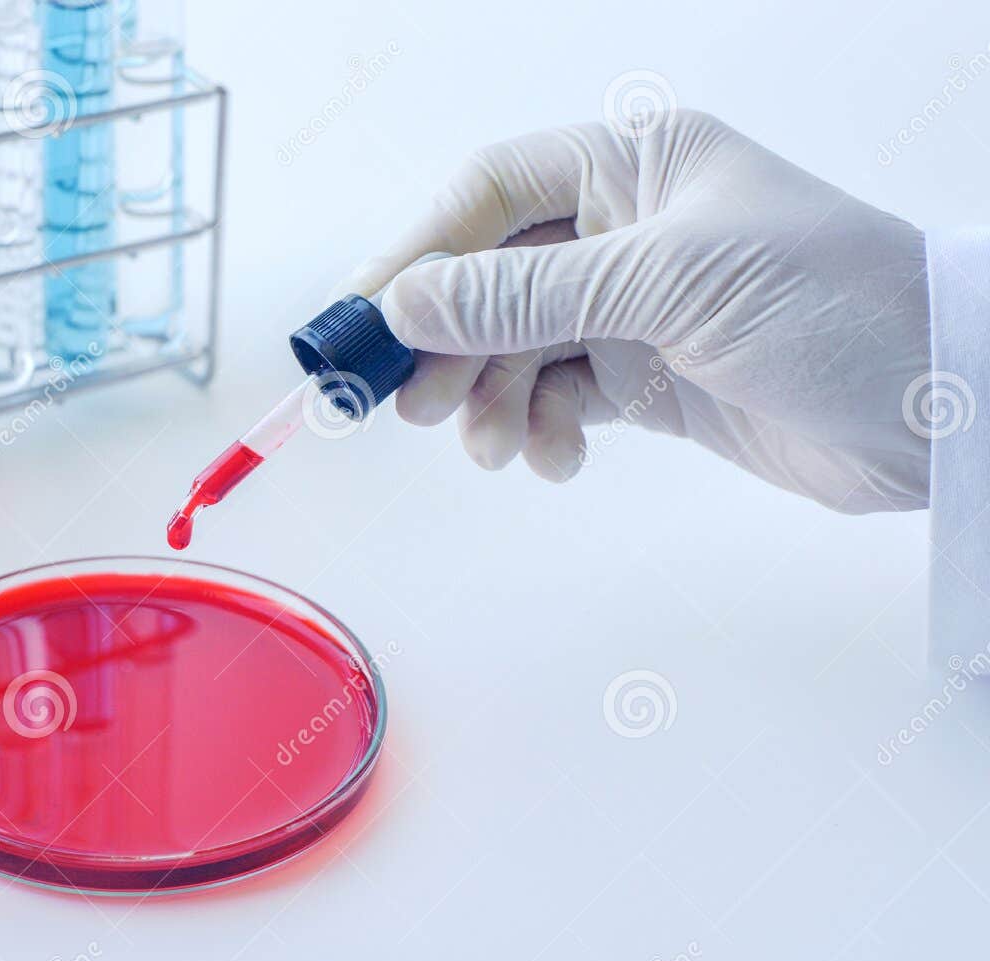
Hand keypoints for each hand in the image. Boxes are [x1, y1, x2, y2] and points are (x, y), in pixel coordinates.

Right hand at [338, 110, 930, 512]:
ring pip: (517, 346)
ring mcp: (638, 305)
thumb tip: (406, 300)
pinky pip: (559, 397)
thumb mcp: (669, 282)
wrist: (940, 410)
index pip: (492, 193)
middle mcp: (628, 227)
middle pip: (491, 276)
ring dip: (493, 400)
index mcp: (637, 163)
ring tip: (499, 449)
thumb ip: (527, 293)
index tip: (367, 318)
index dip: (421, 251)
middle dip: (450, 343)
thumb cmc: (832, 307)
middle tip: (416, 406)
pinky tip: (558, 458)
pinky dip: (543, 430)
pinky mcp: (652, 376)